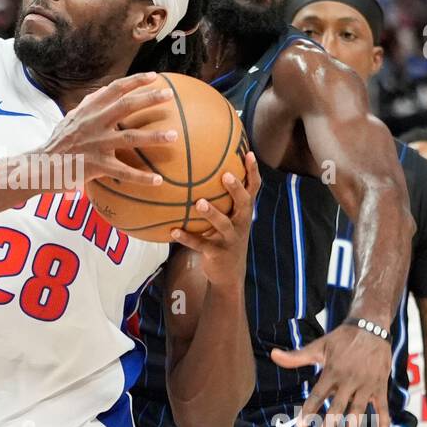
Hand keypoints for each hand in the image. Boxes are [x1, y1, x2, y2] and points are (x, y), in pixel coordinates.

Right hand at [38, 71, 177, 188]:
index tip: (155, 77)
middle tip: (170, 96)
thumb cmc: (58, 143)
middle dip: (150, 99)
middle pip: (126, 106)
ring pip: (130, 138)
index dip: (135, 81)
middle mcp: (94, 123)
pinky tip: (158, 181)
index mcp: (88, 110)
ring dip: (154, 136)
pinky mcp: (96, 165)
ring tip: (174, 136)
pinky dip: (141, 177)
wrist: (41, 166)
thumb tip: (103, 92)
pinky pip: (124, 172)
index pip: (114, 89)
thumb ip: (88, 106)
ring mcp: (96, 144)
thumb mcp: (71, 119)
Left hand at [169, 154, 260, 287]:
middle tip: (226, 175)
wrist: (228, 273)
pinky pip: (200, 244)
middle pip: (243, 204)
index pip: (253, 189)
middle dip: (236, 189)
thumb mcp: (228, 219)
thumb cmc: (224, 238)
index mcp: (243, 213)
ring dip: (211, 214)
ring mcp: (229, 239)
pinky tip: (173, 231)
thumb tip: (201, 170)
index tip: (248, 153)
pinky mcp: (216, 253)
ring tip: (199, 203)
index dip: (252, 172)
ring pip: (223, 225)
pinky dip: (186, 238)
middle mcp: (240, 224)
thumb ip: (221, 199)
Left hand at [269, 324, 391, 426]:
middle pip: (338, 406)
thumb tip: (272, 354)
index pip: (317, 394)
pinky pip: (383, 408)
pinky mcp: (380, 387)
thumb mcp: (319, 346)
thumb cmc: (342, 339)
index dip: (309, 410)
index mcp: (332, 371)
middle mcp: (349, 379)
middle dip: (329, 425)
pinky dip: (384, 424)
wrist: (371, 327)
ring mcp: (366, 384)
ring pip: (359, 409)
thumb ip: (296, 356)